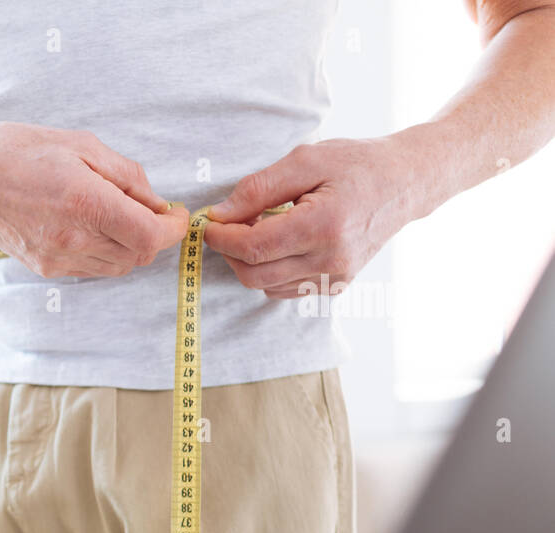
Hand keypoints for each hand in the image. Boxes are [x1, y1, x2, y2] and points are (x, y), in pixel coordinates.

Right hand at [0, 121, 188, 277]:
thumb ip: (128, 177)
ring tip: (115, 215)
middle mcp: (72, 239)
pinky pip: (92, 268)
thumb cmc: (25, 151)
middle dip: (152, 235)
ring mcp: (57, 258)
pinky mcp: (46, 267)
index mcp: (86, 203)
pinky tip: (90, 227)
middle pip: (138, 254)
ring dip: (128, 245)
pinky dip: (103, 251)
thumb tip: (156, 203)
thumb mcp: (84, 146)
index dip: (172, 229)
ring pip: (117, 266)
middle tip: (146, 209)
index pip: (149, 236)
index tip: (176, 215)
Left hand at [203, 138, 414, 297]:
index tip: (210, 224)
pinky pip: (283, 288)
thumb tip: (220, 214)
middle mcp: (332, 259)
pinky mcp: (335, 286)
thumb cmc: (356, 164)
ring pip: (265, 285)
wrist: (405, 183)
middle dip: (230, 252)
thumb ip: (258, 188)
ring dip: (249, 261)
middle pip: (254, 274)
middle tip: (229, 226)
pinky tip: (279, 243)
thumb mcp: (306, 161)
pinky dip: (269, 270)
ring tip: (259, 228)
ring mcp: (335, 277)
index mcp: (325, 225)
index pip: (255, 247)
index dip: (222, 238)